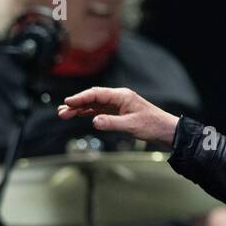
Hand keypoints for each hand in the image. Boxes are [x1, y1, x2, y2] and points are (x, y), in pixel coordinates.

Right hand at [57, 87, 178, 145]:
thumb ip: (111, 123)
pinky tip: (79, 115)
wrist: (165, 130)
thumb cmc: (152, 125)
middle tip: (61, 112)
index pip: (96, 94)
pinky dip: (88, 113)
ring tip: (64, 114)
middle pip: (92, 98)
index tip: (67, 102)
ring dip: (79, 109)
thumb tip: (94, 121)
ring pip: (94, 105)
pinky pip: (100, 110)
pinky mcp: (118, 113)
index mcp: (121, 96)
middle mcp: (118, 98)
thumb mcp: (131, 126)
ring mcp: (118, 105)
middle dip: (76, 104)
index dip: (80, 98)